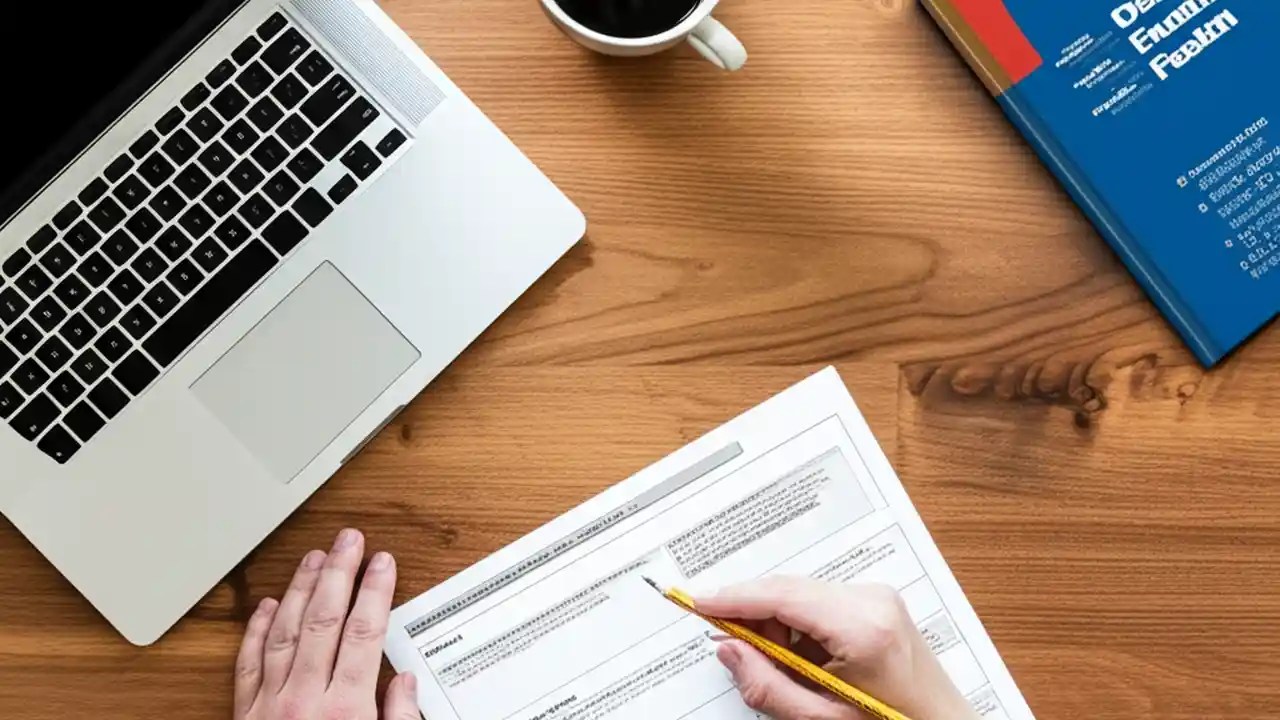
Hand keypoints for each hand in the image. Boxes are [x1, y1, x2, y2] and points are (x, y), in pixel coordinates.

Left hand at [233, 529, 419, 718]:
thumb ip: (399, 719)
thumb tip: (405, 682)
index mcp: (346, 710)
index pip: (364, 634)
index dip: (376, 592)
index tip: (382, 564)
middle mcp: (305, 701)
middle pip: (324, 621)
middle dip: (339, 574)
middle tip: (348, 542)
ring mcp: (270, 707)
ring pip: (285, 633)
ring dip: (301, 590)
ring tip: (314, 559)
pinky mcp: (246, 716)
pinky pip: (248, 665)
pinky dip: (257, 632)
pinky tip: (268, 606)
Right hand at [697, 577, 978, 719]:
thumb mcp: (824, 719)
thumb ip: (769, 687)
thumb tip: (731, 652)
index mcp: (864, 626)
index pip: (782, 595)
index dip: (733, 598)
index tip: (699, 602)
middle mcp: (873, 600)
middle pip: (788, 589)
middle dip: (751, 614)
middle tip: (728, 644)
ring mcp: (877, 598)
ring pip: (800, 594)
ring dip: (776, 623)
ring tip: (777, 667)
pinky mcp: (876, 603)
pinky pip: (819, 602)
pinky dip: (797, 625)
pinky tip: (799, 659)